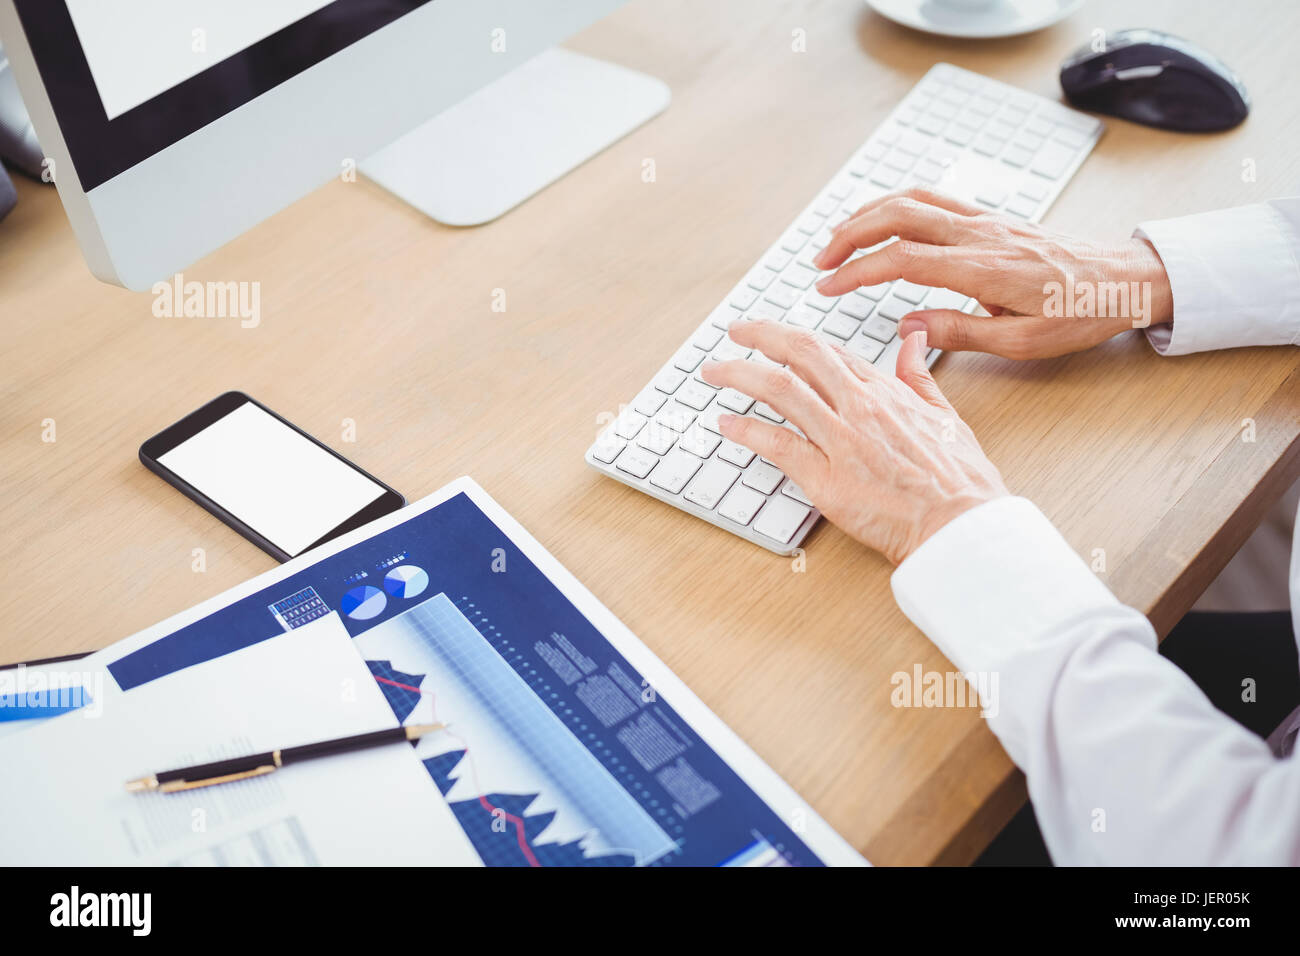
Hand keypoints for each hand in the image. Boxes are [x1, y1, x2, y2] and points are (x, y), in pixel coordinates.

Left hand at [699, 321, 1007, 564]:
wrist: (961, 526)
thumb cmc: (960, 481)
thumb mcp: (947, 415)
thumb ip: (919, 375)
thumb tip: (913, 337)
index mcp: (886, 391)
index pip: (829, 350)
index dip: (793, 337)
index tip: (770, 333)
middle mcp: (859, 406)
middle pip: (799, 354)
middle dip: (759, 337)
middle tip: (734, 332)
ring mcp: (841, 441)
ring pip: (779, 390)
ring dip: (739, 375)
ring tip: (714, 371)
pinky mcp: (827, 479)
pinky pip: (777, 445)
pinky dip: (746, 430)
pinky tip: (725, 424)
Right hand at [810, 188, 1173, 358]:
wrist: (1126, 278)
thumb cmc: (1081, 312)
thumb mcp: (1023, 342)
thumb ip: (961, 332)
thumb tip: (908, 327)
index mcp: (983, 269)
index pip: (902, 259)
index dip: (857, 272)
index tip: (828, 288)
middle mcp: (979, 235)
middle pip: (897, 216)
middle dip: (849, 235)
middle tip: (820, 262)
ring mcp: (985, 220)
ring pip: (913, 199)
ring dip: (868, 214)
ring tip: (839, 239)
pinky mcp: (991, 218)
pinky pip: (934, 198)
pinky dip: (897, 204)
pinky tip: (882, 219)